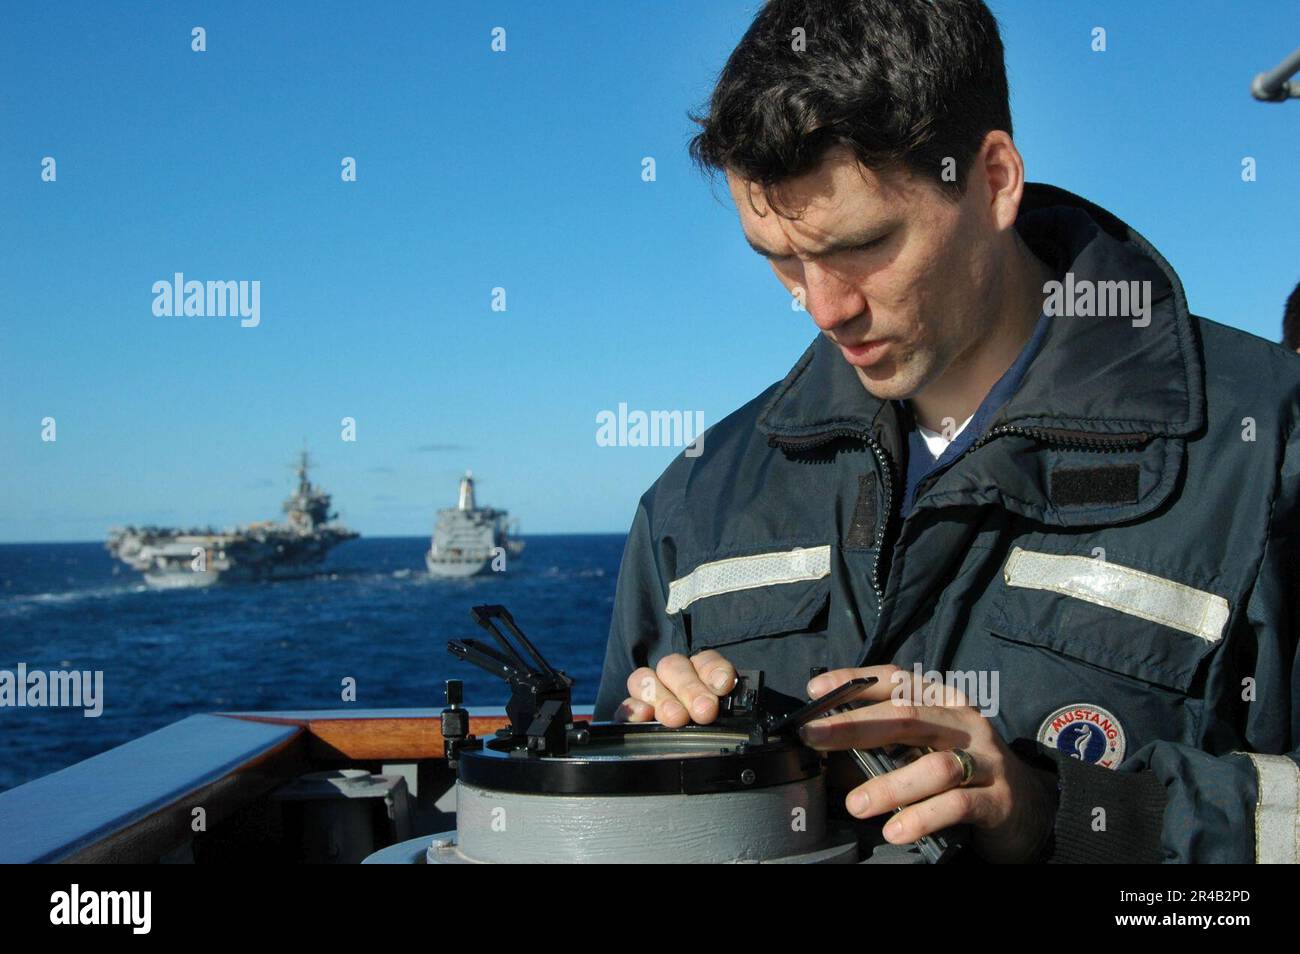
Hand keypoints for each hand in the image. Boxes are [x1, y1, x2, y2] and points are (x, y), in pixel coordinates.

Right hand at [613, 651, 736, 726]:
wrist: (689, 770)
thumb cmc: (713, 736)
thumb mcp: (727, 724)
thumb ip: (730, 713)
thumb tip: (736, 716)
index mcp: (700, 674)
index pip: (705, 661)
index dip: (714, 669)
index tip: (723, 685)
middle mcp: (672, 678)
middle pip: (673, 667)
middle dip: (689, 688)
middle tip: (704, 711)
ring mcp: (648, 693)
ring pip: (644, 679)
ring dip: (661, 697)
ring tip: (675, 718)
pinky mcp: (629, 715)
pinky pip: (624, 705)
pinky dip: (632, 708)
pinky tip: (644, 715)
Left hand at [799, 665, 1057, 862]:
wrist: (1032, 809)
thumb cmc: (965, 774)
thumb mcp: (926, 750)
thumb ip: (884, 746)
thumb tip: (827, 754)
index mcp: (943, 703)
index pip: (897, 679)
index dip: (856, 680)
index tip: (815, 690)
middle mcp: (965, 723)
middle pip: (908, 715)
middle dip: (855, 725)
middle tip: (815, 739)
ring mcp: (985, 759)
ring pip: (934, 765)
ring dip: (890, 785)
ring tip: (855, 805)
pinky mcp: (998, 798)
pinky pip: (957, 804)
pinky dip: (923, 816)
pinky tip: (896, 831)